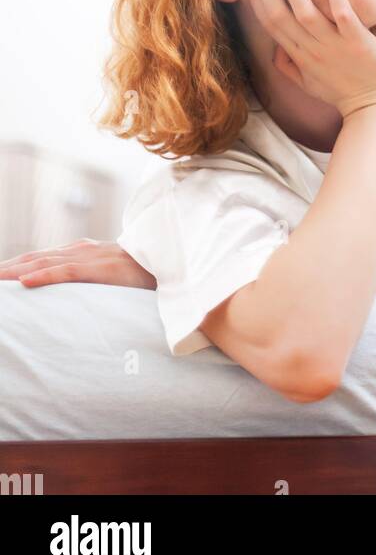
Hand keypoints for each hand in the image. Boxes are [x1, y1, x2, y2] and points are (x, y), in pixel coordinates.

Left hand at [0, 239, 157, 289]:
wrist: (180, 266)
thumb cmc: (151, 276)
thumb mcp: (117, 279)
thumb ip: (97, 282)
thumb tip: (80, 303)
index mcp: (87, 253)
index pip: (44, 257)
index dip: (18, 264)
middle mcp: (86, 250)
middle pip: (37, 257)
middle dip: (9, 266)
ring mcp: (95, 257)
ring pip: (46, 262)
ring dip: (16, 270)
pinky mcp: (105, 269)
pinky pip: (69, 272)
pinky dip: (44, 275)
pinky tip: (25, 282)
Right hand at [241, 0, 375, 118]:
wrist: (375, 108)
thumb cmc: (343, 94)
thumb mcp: (309, 84)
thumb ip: (289, 67)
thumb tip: (274, 52)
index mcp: (298, 56)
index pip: (269, 22)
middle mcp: (310, 49)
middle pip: (279, 14)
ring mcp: (333, 45)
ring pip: (304, 13)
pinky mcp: (356, 41)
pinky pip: (341, 14)